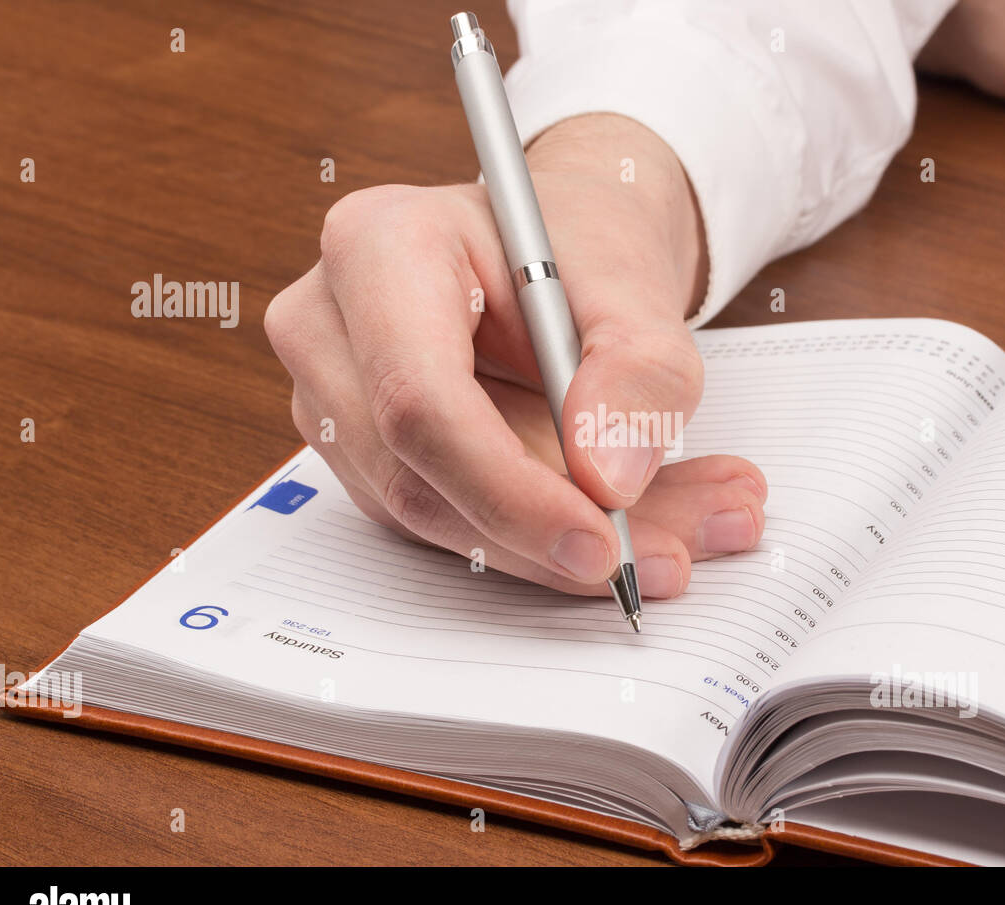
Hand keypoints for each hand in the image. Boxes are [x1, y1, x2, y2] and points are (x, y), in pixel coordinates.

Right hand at [264, 115, 766, 599]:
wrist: (566, 242)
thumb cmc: (585, 242)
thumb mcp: (640, 284)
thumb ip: (642, 373)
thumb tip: (608, 480)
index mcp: (379, 247)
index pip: (420, 400)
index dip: (508, 489)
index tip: (600, 542)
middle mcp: (330, 325)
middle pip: (416, 477)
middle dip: (545, 537)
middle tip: (665, 562)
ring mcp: (335, 397)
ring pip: (432, 519)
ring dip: (554, 549)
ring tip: (674, 539)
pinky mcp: (366, 454)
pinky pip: (446, 525)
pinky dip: (541, 540)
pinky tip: (626, 525)